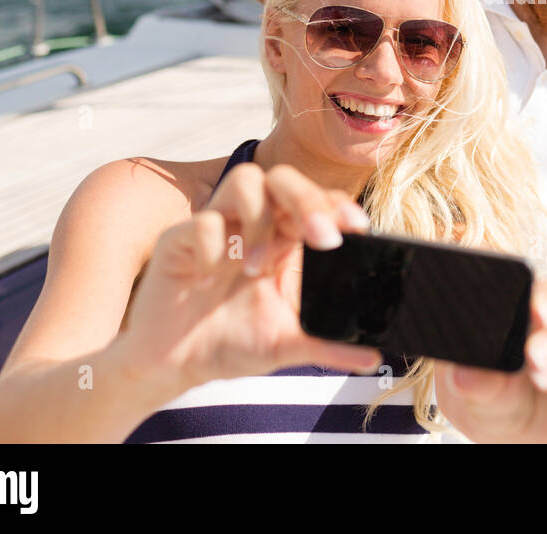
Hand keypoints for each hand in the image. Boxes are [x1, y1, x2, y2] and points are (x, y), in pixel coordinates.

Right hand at [116, 163, 379, 393]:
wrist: (172, 367)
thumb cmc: (229, 344)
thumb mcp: (286, 346)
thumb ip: (328, 346)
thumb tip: (374, 357)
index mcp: (283, 239)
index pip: (316, 201)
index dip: (337, 206)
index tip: (359, 227)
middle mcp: (252, 223)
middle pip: (285, 178)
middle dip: (309, 200)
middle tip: (323, 238)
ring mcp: (217, 226)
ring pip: (245, 179)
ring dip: (260, 220)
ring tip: (256, 268)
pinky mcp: (178, 239)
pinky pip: (201, 221)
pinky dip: (211, 246)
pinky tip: (207, 280)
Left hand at [434, 280, 546, 442]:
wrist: (513, 434)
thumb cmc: (490, 398)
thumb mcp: (473, 391)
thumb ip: (473, 381)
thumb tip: (464, 374)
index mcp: (524, 309)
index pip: (539, 288)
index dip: (542, 296)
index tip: (538, 312)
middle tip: (537, 356)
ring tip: (546, 379)